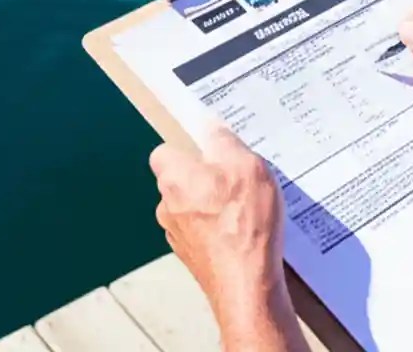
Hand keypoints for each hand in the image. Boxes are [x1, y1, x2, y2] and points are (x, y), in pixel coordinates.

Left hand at [151, 128, 306, 350]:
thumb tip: (209, 126)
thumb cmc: (244, 223)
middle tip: (239, 178)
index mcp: (174, 178)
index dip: (188, 148)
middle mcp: (167, 206)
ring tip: (248, 208)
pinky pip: (204, 232)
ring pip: (193, 208)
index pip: (165, 152)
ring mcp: (177, 235)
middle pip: (182, 180)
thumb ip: (224, 142)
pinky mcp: (192, 257)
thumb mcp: (247, 166)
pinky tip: (246, 232)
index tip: (213, 150)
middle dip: (207, 177)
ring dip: (214, 205)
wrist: (246, 285)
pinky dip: (220, 229)